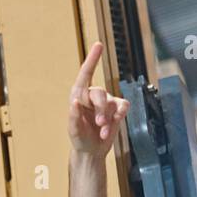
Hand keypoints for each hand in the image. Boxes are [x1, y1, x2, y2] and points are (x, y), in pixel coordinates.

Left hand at [68, 41, 128, 156]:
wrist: (91, 151)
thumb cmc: (79, 139)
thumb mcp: (73, 130)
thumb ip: (73, 116)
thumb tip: (75, 102)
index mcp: (78, 95)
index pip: (86, 74)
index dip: (92, 59)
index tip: (99, 45)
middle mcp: (92, 96)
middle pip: (100, 93)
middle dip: (100, 109)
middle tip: (99, 124)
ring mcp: (106, 102)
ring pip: (112, 102)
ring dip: (108, 118)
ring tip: (103, 131)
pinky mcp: (117, 110)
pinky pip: (123, 106)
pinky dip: (120, 115)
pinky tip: (114, 124)